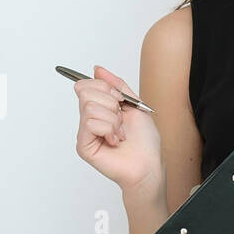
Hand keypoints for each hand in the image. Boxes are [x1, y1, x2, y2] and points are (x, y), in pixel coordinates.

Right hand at [74, 65, 163, 197]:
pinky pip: (90, 123)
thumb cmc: (144, 140)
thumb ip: (116, 84)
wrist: (149, 164)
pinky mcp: (83, 146)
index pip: (85, 85)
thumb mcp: (134, 103)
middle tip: (121, 119)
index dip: (105, 87)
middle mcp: (88, 119)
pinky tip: (114, 140)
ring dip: (113, 119)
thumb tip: (97, 69)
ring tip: (120, 133)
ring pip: (90, 107)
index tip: (121, 100)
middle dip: (111, 102)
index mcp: (98, 108)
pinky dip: (109, 129)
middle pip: (85, 92)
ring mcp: (84, 133)